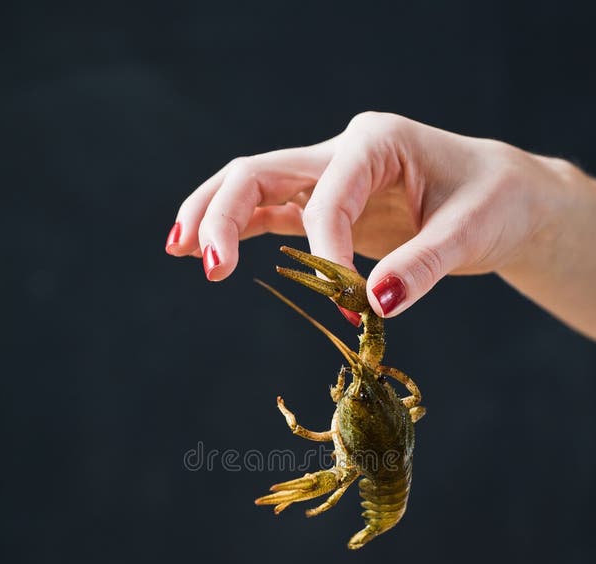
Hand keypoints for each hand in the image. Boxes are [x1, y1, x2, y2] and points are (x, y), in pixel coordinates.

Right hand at [166, 112, 595, 336]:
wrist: (499, 198)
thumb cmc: (491, 204)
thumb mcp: (470, 232)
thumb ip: (424, 266)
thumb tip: (374, 306)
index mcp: (377, 141)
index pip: (328, 193)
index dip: (326, 252)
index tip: (349, 305)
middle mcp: (343, 151)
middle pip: (262, 171)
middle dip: (228, 215)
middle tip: (211, 266)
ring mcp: (327, 177)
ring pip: (253, 187)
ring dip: (214, 217)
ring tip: (179, 251)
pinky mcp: (323, 206)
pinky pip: (269, 214)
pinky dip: (236, 230)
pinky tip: (202, 252)